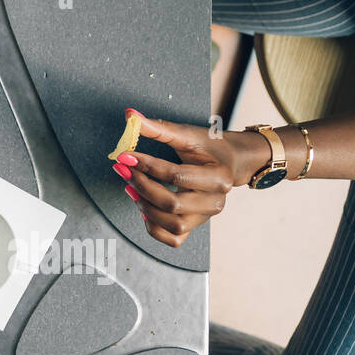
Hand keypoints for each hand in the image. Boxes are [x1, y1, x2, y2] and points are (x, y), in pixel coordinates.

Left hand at [112, 109, 267, 246]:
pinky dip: (154, 228)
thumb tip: (129, 115)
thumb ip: (159, 127)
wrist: (231, 161)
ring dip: (145, 207)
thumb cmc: (209, 146)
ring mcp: (206, 217)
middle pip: (173, 204)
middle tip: (123, 170)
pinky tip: (143, 208)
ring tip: (130, 188)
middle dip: (142, 186)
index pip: (176, 176)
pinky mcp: (196, 225)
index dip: (147, 165)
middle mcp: (215, 202)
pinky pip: (174, 239)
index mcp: (218, 177)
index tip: (125, 155)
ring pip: (173, 226)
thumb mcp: (188, 134)